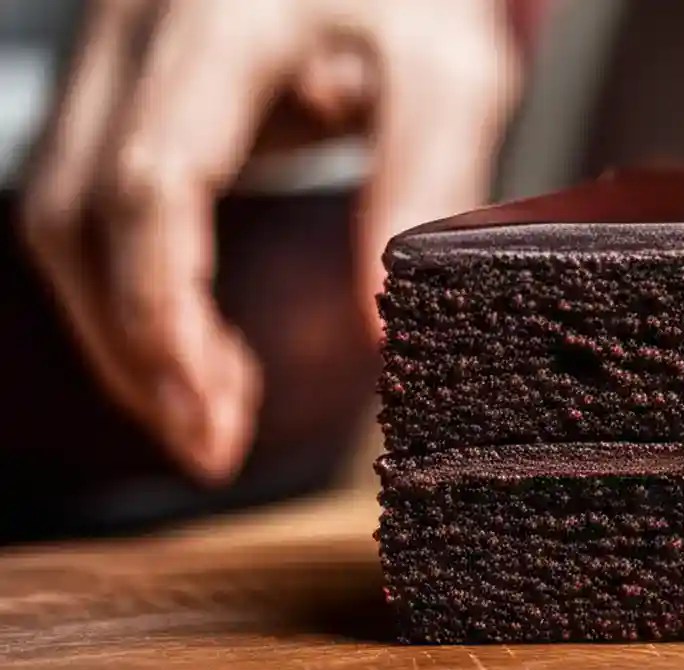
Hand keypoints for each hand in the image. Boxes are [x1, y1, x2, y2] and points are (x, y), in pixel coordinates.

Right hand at [21, 0, 519, 481]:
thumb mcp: (452, 74)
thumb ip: (426, 180)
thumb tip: (385, 330)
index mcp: (224, 25)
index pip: (150, 182)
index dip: (164, 311)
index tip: (212, 409)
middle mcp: (139, 34)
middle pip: (76, 217)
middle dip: (136, 348)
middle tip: (212, 443)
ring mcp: (114, 56)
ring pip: (59, 218)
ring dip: (122, 332)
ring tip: (210, 411)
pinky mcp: (118, 85)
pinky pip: (82, 201)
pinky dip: (126, 290)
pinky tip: (193, 346)